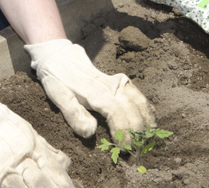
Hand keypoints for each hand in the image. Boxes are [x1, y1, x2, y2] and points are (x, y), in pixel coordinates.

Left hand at [24, 39, 154, 140]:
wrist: (59, 56)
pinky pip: (138, 94)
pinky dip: (147, 108)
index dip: (123, 133)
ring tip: (148, 139)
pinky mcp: (120, 81)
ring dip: (146, 120)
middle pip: (132, 110)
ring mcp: (118, 82)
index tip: (126, 150)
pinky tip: (150, 120)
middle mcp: (112, 86)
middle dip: (137, 132)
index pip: (117, 114)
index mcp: (97, 93)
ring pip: (140, 100)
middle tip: (137, 152)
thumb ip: (74, 114)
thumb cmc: (58, 79)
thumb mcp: (59, 96)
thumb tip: (91, 132)